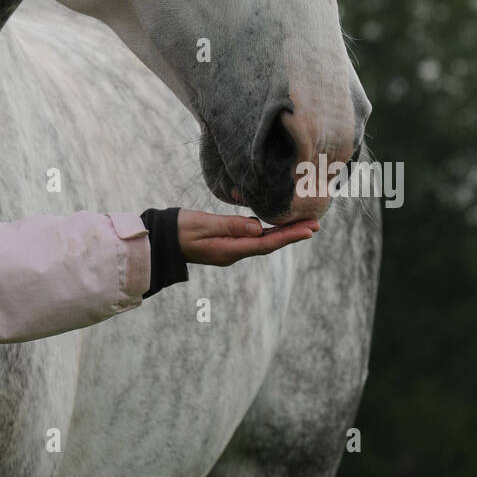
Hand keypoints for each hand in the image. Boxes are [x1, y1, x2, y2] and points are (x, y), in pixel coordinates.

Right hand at [177, 209, 319, 266]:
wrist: (160, 240)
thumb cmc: (179, 229)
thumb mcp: (203, 225)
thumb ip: (230, 225)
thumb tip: (257, 227)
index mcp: (230, 249)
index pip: (267, 243)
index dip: (289, 236)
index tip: (310, 229)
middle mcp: (233, 252)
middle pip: (269, 243)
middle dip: (292, 234)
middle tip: (315, 224)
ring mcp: (229, 250)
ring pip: (262, 241)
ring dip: (282, 233)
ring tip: (302, 224)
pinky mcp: (225, 244)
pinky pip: (251, 238)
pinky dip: (267, 232)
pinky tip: (275, 225)